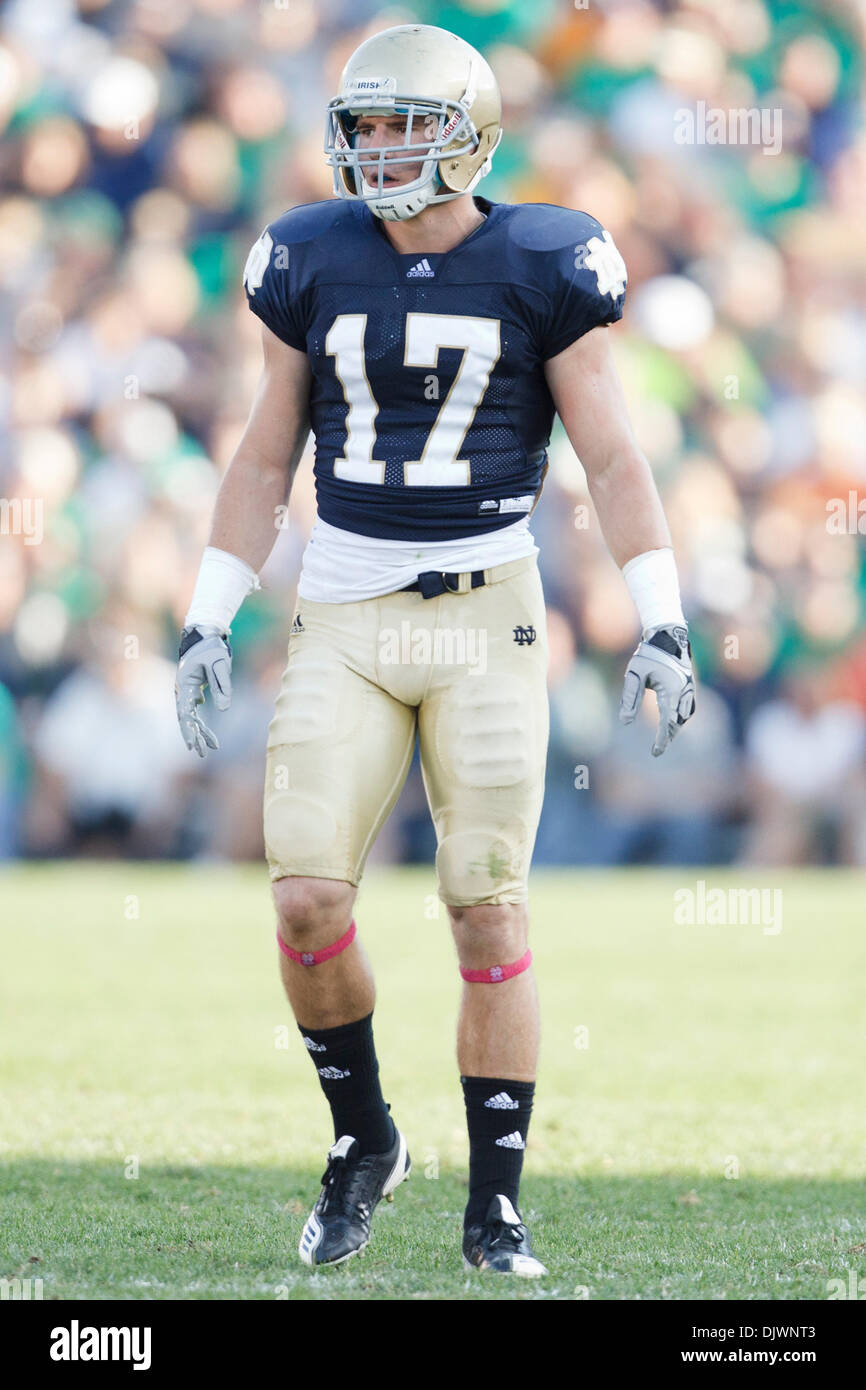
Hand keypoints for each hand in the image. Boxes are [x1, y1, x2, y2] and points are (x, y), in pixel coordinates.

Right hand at [175, 624, 232, 757]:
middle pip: (186, 719)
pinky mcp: (193, 690)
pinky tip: (208, 736)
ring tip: (212, 748)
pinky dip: (203, 724)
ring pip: (191, 717)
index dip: (189, 730)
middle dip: (194, 737)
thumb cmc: (211, 647)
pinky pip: (196, 711)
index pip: (185, 713)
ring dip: (200, 732)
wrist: (204, 633)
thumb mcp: (220, 665)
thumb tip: (224, 710)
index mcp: (185, 685)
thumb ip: (222, 687)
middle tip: (202, 754)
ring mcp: (186, 691)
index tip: (192, 745)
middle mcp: (182, 690)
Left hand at [619, 623, 694, 756]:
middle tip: (657, 750)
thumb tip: (625, 721)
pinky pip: (686, 708)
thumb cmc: (648, 653)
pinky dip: (679, 718)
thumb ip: (630, 698)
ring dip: (675, 728)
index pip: (667, 721)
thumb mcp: (634, 674)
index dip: (662, 739)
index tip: (656, 752)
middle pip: (678, 722)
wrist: (668, 635)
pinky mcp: (689, 685)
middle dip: (668, 737)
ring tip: (664, 740)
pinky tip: (672, 722)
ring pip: (684, 716)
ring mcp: (689, 688)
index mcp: (672, 690)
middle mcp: (684, 691)